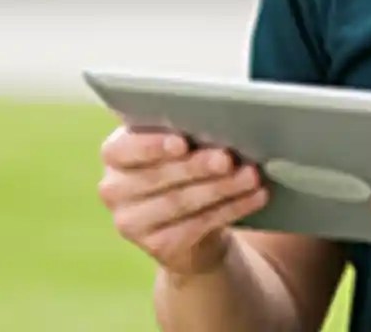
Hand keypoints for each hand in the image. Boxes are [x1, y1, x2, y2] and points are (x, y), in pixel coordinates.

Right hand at [97, 127, 268, 275]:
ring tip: (251, 175)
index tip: (181, 142)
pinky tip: (256, 197)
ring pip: (179, 202)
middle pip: (157, 176)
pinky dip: (231, 208)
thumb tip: (221, 124)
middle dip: (197, 166)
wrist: (192, 228)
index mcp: (116, 154)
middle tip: (227, 158)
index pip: (122, 149)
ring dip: (220, 187)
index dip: (151, 146)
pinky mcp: (156, 246)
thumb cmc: (188, 169)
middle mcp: (115, 189)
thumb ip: (186, 134)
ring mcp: (131, 222)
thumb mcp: (180, 149)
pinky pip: (197, 225)